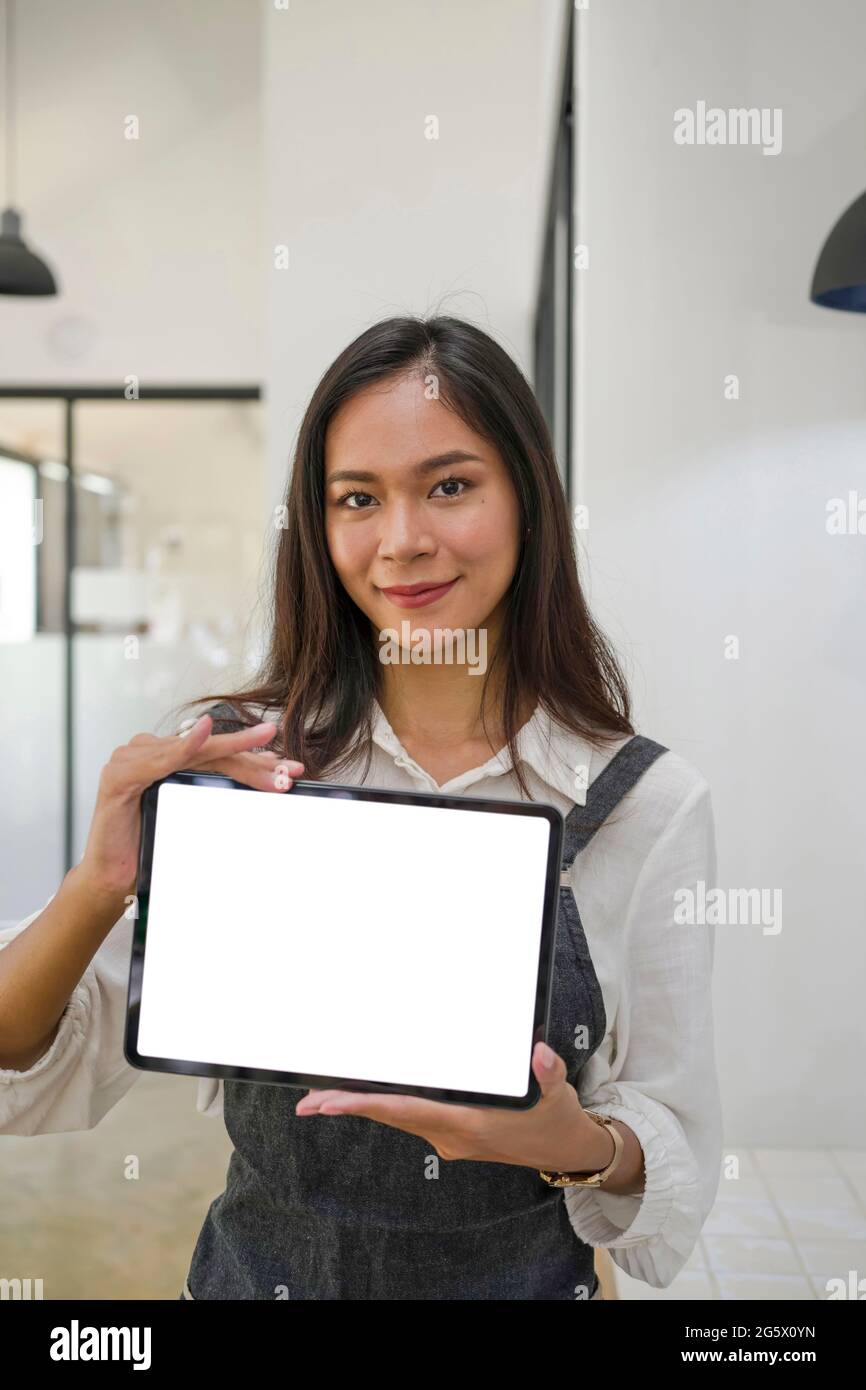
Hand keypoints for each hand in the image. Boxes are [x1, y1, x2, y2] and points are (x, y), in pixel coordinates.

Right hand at [77, 712, 303, 898]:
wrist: (113, 877)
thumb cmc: (148, 845)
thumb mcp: (190, 815)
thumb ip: (213, 793)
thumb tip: (261, 782)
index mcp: (167, 757)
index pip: (217, 754)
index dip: (253, 760)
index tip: (287, 769)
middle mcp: (150, 750)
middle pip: (211, 751)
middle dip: (253, 760)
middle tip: (288, 769)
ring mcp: (133, 758)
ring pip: (194, 751)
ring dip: (235, 755)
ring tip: (267, 766)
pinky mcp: (120, 774)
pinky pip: (160, 758)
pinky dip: (184, 746)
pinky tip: (204, 733)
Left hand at [295, 1040, 613, 1172]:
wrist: (565, 1149)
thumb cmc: (555, 1119)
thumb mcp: (557, 1094)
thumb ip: (547, 1072)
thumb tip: (538, 1053)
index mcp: (468, 1124)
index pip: (407, 1111)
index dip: (366, 1105)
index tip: (330, 1102)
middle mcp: (451, 1135)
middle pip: (390, 1116)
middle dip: (348, 1107)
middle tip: (307, 1101)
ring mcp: (449, 1138)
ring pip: (396, 1119)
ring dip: (361, 1107)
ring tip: (323, 1098)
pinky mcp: (451, 1135)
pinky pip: (408, 1119)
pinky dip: (383, 1108)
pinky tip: (367, 1098)